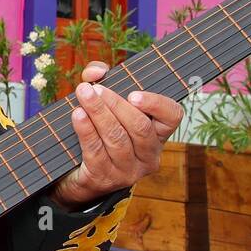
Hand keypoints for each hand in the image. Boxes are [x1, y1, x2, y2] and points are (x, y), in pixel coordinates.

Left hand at [51, 61, 184, 208]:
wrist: (79, 174)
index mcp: (158, 135)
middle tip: (96, 89)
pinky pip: (96, 151)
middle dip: (116, 104)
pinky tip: (77, 115)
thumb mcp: (105, 104)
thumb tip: (97, 72)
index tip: (133, 94)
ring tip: (83, 95)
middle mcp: (149, 156)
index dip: (156, 104)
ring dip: (99, 113)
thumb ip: (101, 80)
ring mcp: (128, 171)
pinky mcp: (104, 178)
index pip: (172, 116)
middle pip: (139, 127)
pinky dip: (86, 130)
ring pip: (117, 138)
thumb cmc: (99, 133)